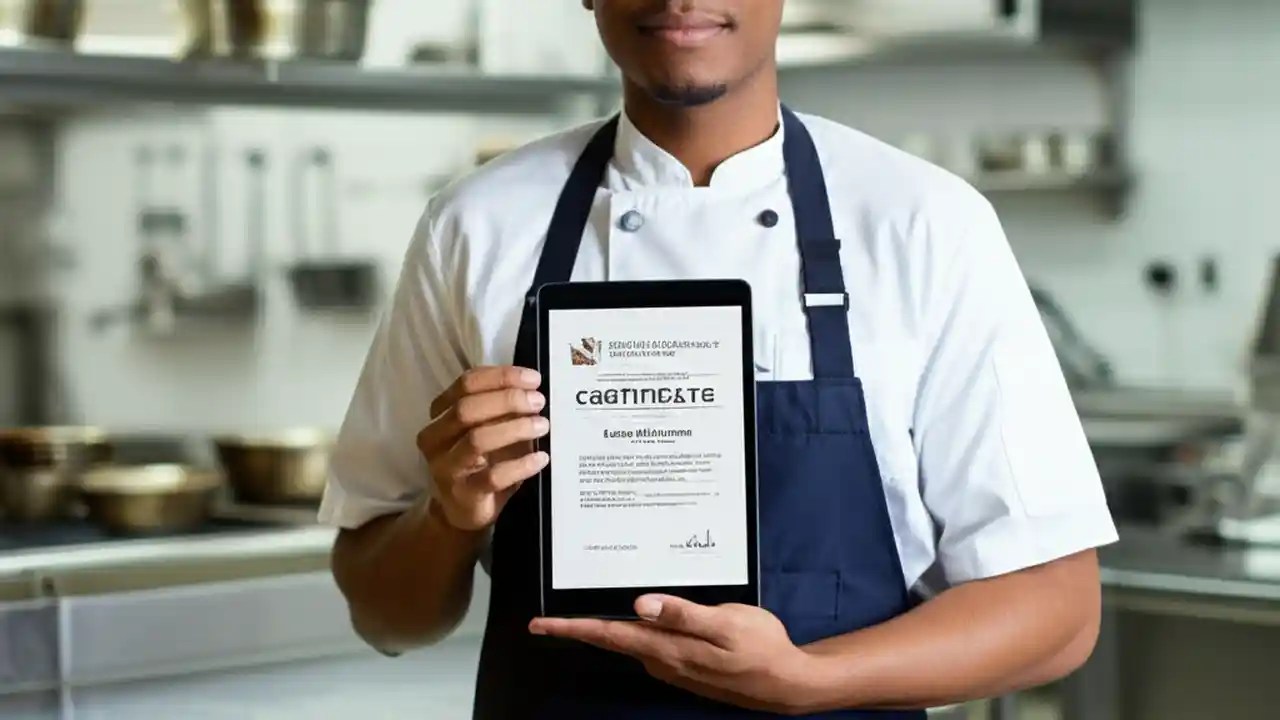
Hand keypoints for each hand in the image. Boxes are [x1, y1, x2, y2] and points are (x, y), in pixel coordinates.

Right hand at [417, 366, 549, 530]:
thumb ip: (499, 407)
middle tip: (538, 401)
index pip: (466, 383)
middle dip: (507, 400)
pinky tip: (541, 458)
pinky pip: (493, 476)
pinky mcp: (464, 494)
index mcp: (440, 414)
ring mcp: (446, 467)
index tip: (533, 378)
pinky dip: (521, 465)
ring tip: (542, 425)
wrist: (461, 510)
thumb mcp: (485, 428)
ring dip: (515, 428)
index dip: (501, 377)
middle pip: (468, 408)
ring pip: (477, 439)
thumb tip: (532, 388)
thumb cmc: (479, 461)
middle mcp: (436, 438)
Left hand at [530, 596, 817, 714]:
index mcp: (667, 649)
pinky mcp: (685, 665)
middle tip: (546, 619)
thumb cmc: (760, 648)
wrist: (786, 684)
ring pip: (629, 643)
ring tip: (582, 611)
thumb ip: (682, 614)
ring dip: (605, 628)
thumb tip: (639, 605)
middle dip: (579, 628)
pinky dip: (633, 631)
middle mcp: (662, 661)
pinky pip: (649, 645)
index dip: (572, 628)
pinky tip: (635, 617)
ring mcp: (673, 666)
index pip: (609, 635)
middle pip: (612, 641)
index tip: (539, 625)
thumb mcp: (726, 624)